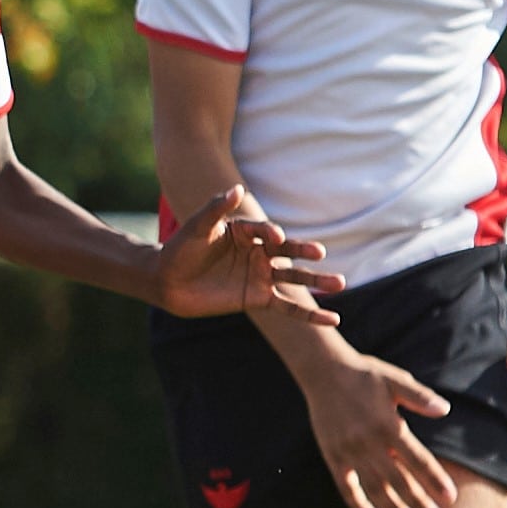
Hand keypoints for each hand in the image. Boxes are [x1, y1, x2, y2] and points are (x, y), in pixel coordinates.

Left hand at [167, 184, 338, 321]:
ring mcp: (261, 276)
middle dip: (304, 251)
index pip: (266, 231)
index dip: (270, 233)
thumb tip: (237, 189)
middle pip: (288, 252)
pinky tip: (334, 319)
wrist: (167, 282)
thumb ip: (217, 209)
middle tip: (320, 253)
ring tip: (339, 283)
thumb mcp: (197, 227)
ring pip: (294, 279)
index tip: (275, 238)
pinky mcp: (259, 299)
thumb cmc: (180, 250)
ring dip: (317, 281)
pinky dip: (310, 315)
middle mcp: (260, 253)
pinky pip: (289, 307)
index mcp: (247, 232)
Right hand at [302, 350, 458, 507]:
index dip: (435, 480)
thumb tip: (445, 409)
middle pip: (399, 480)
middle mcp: (369, 443)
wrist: (323, 372)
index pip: (418, 460)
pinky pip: (346, 487)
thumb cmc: (364, 374)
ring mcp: (349, 452)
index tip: (450, 498)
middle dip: (419, 503)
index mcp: (388, 426)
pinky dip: (359, 506)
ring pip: (374, 488)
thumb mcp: (395, 380)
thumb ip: (419, 396)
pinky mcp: (333, 457)